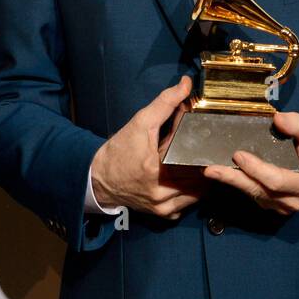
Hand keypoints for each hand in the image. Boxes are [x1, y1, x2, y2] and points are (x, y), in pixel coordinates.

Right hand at [89, 76, 207, 219]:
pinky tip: (184, 177)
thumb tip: (185, 84)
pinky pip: (188, 203)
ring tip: (191, 162)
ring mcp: (163, 207)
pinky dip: (191, 191)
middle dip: (200, 159)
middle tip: (196, 148)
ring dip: (199, 176)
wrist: (98, 178)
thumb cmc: (119, 151)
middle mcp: (161, 193)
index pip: (194, 156)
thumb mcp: (140, 122)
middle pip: (199, 174)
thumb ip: (165, 103)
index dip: (199, 144)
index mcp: (156, 171)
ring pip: (198, 191)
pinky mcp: (163, 214)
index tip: (199, 135)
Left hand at [202, 111, 298, 214]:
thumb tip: (279, 118)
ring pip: (253, 193)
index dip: (256, 169)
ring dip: (231, 181)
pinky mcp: (272, 204)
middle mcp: (294, 200)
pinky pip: (252, 194)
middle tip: (210, 169)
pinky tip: (223, 173)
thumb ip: (298, 125)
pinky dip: (238, 183)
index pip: (276, 180)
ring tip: (210, 170)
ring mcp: (282, 206)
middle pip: (259, 190)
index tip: (238, 154)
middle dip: (233, 178)